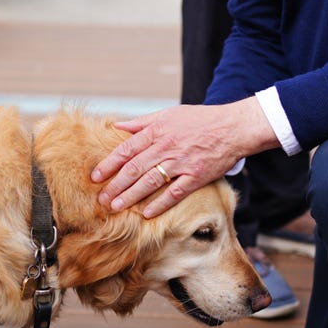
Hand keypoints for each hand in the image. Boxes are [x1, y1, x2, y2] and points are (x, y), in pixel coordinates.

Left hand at [91, 98, 278, 217]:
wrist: (232, 127)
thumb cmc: (199, 120)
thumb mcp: (169, 114)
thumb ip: (142, 122)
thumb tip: (118, 125)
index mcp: (157, 131)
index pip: (126, 149)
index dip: (109, 164)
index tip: (95, 176)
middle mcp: (166, 147)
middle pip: (134, 169)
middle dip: (115, 185)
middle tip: (100, 200)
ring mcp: (181, 163)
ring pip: (150, 182)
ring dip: (131, 196)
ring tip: (115, 207)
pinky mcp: (197, 176)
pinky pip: (175, 193)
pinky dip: (160, 204)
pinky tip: (147, 214)